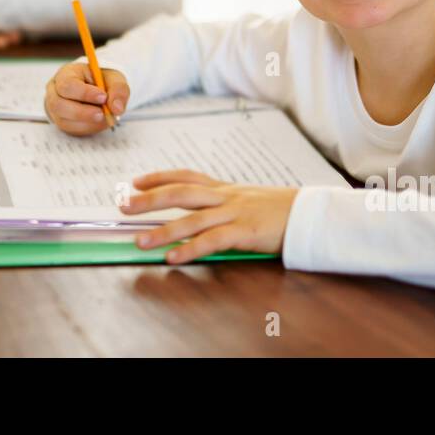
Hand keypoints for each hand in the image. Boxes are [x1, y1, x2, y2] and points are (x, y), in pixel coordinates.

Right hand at [44, 62, 129, 136]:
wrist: (96, 90)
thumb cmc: (102, 81)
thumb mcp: (114, 79)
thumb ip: (118, 90)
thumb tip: (117, 109)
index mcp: (66, 73)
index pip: (68, 84)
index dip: (84, 93)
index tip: (103, 97)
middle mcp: (55, 91)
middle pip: (58, 104)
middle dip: (82, 112)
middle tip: (102, 114)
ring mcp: (55, 108)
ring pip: (63, 119)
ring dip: (86, 122)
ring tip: (103, 118)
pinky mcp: (61, 121)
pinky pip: (70, 129)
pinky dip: (87, 128)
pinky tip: (98, 122)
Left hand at [121, 169, 298, 263]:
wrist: (310, 214)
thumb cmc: (278, 211)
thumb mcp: (248, 200)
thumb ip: (224, 204)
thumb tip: (198, 214)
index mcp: (225, 188)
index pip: (186, 176)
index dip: (160, 177)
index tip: (135, 181)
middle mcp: (226, 197)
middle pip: (181, 193)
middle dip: (150, 199)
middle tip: (124, 205)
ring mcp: (235, 213)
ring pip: (192, 219)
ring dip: (162, 231)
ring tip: (140, 240)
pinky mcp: (245, 232)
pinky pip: (213, 240)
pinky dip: (190, 249)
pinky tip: (173, 258)